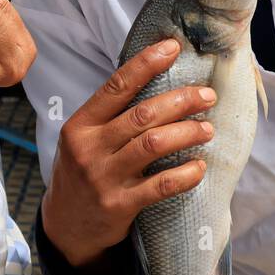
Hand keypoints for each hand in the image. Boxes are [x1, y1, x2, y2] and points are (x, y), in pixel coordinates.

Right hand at [41, 39, 216, 267]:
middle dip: (181, 100)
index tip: (173, 48)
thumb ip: (109, 116)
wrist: (66, 227)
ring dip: (188, 132)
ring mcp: (104, 178)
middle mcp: (90, 148)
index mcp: (80, 125)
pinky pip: (160, 185)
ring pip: (154, 144)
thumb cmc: (81, 173)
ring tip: (207, 128)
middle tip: (207, 96)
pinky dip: (185, 174)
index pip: (116, 86)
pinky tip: (199, 167)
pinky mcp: (120, 206)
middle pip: (143, 115)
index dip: (146, 64)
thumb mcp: (82, 139)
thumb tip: (152, 78)